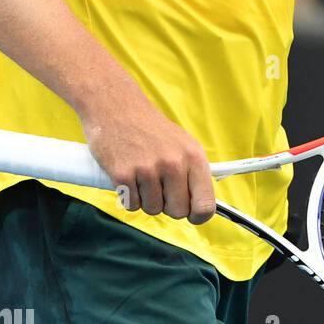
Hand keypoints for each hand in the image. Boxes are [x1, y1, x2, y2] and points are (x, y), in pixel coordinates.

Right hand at [80, 87, 216, 222]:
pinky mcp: (123, 174)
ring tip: (142, 175)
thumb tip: (202, 206)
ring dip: (146, 199)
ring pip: (152, 209)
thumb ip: (193, 173)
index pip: (205, 204)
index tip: (191, 214)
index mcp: (193, 156)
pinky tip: (128, 175)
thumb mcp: (182, 144)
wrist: (117, 107)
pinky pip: (130, 205)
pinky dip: (128, 196)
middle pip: (178, 212)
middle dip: (167, 205)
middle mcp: (174, 163)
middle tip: (159, 186)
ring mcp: (148, 169)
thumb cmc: (151, 129)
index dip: (198, 215)